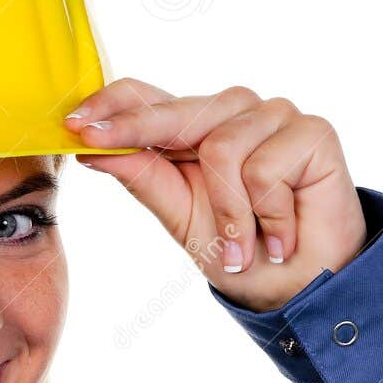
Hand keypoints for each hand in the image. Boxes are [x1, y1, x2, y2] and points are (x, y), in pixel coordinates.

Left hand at [65, 79, 367, 312]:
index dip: (109, 103)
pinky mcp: (312, 131)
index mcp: (193, 130)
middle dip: (135, 132)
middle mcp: (231, 114)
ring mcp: (273, 117)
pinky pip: (262, 167)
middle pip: (176, 109)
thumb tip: (91, 148)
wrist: (299, 285)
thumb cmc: (239, 250)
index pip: (147, 96)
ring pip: (220, 146)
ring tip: (244, 242)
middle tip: (89, 141)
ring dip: (229, 211)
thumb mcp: (180, 216)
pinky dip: (265, 214)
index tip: (71, 122)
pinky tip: (280, 235)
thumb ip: (143, 177)